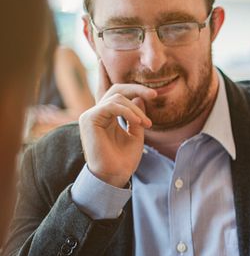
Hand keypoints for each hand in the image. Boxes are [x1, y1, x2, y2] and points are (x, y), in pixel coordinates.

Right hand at [78, 60, 155, 187]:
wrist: (114, 176)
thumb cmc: (124, 159)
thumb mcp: (137, 134)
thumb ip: (137, 115)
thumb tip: (141, 97)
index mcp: (107, 115)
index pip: (113, 92)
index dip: (120, 80)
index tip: (142, 83)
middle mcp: (96, 112)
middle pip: (117, 89)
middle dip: (136, 88)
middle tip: (154, 94)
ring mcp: (90, 115)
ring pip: (116, 97)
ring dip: (136, 109)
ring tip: (147, 124)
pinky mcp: (89, 119)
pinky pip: (112, 106)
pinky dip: (128, 112)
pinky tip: (139, 123)